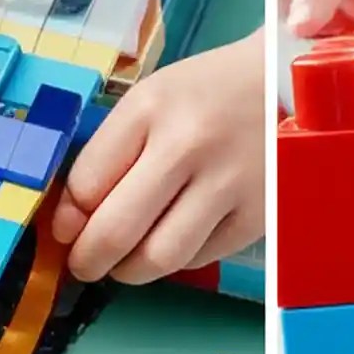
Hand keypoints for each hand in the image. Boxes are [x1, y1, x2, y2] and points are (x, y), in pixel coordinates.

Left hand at [53, 30, 265, 284]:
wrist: (286, 82)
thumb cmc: (209, 93)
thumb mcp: (152, 101)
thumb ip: (109, 154)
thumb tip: (70, 225)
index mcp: (150, 108)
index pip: (87, 185)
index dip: (68, 219)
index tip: (67, 230)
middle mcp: (189, 145)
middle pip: (117, 230)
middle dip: (89, 260)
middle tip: (85, 264)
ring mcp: (228, 183)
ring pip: (161, 257)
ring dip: (131, 271)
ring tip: (125, 264)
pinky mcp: (258, 212)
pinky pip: (202, 257)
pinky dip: (179, 258)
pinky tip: (176, 239)